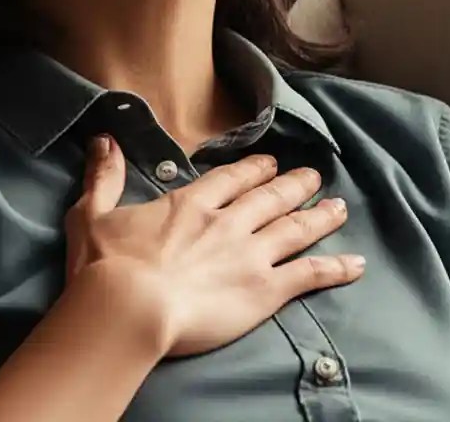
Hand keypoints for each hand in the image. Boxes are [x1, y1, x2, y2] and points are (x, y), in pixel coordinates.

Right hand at [64, 134, 364, 357]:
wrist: (128, 308)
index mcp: (191, 204)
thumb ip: (103, 176)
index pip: (233, 179)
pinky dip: (336, 268)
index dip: (256, 169)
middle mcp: (228, 223)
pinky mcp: (266, 290)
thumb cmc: (105, 267)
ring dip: (321, 217)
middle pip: (272, 198)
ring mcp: (251, 255)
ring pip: (297, 229)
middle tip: (314, 177)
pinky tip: (356, 265)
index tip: (271, 164)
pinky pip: (310, 275)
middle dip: (295, 186)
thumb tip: (102, 140)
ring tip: (340, 208)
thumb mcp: (92, 213)